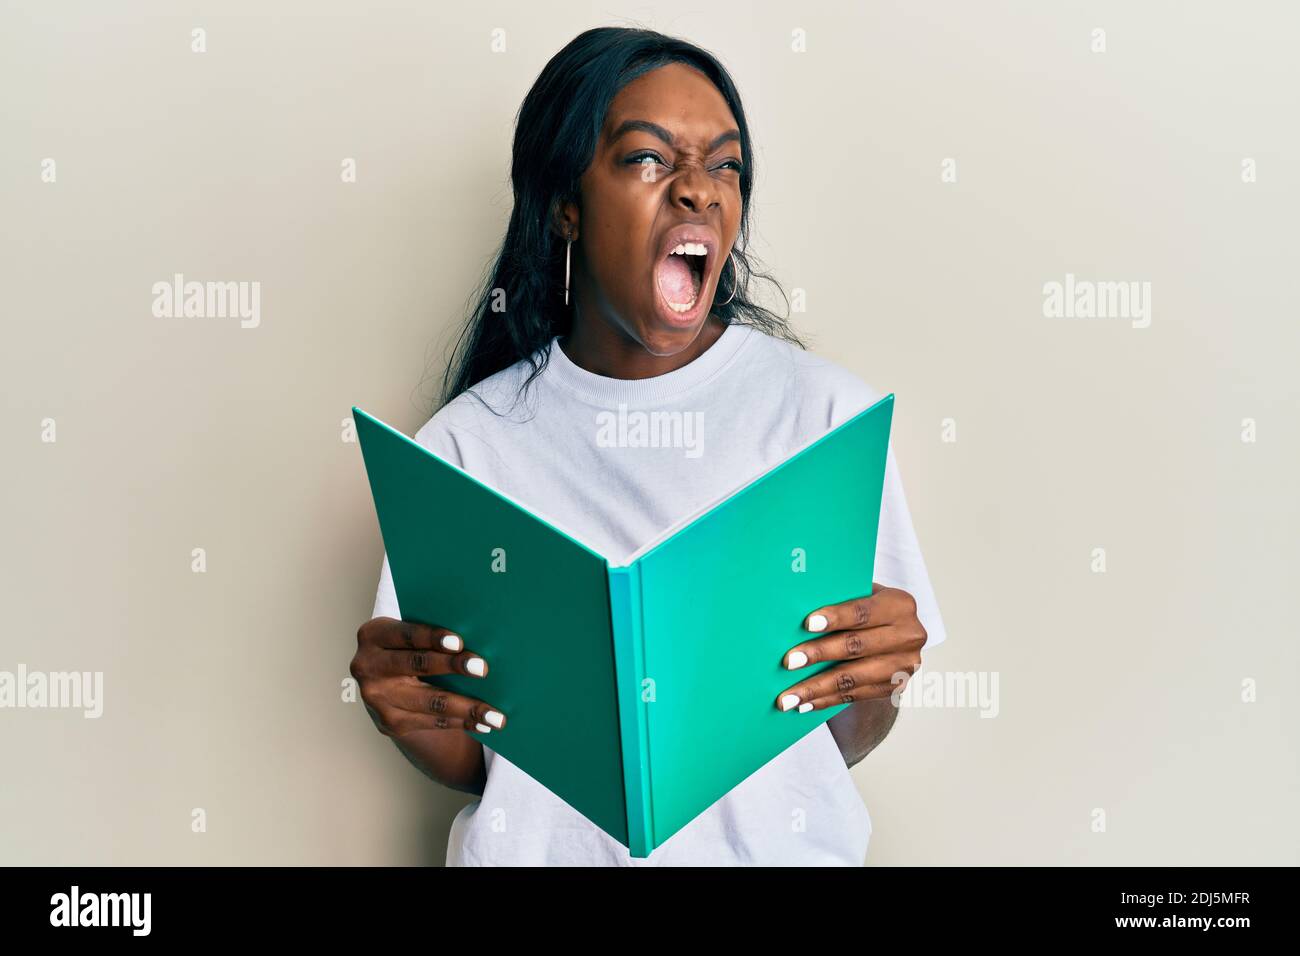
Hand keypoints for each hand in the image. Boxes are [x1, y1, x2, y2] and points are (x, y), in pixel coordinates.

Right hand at [351, 617, 507, 736]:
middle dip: (452, 666)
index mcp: (373, 635)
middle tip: (483, 669)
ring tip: (496, 714)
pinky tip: (483, 722)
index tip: (459, 641)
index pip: (405, 634)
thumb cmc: (410, 648)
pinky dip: (461, 722)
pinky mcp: (390, 723)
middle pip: (417, 666)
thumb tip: (481, 638)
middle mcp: (368, 667)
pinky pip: (432, 722)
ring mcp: (377, 699)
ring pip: (430, 702)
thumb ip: (431, 635)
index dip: (431, 637)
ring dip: (467, 708)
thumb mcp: (409, 636)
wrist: (384, 684)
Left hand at [774, 583, 927, 712]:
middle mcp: (909, 635)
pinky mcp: (895, 688)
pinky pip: (855, 696)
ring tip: (788, 696)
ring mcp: (904, 665)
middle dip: (819, 654)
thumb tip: (796, 607)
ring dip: (816, 688)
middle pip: (856, 646)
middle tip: (788, 662)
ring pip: (853, 678)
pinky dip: (826, 700)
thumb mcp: (862, 596)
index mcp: (900, 605)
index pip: (863, 612)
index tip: (807, 624)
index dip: (836, 617)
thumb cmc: (866, 611)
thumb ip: (840, 599)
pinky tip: (804, 703)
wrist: (892, 639)